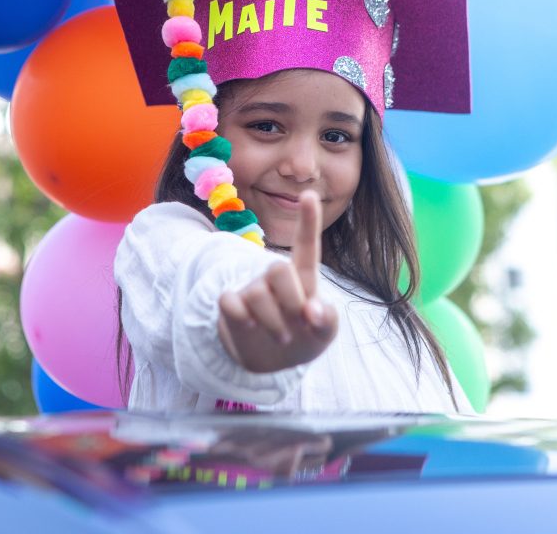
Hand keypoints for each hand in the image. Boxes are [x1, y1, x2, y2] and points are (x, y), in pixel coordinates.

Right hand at [216, 191, 338, 372]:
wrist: (274, 361)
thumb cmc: (304, 337)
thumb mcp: (324, 333)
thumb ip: (328, 320)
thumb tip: (312, 311)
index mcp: (303, 278)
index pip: (306, 246)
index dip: (308, 221)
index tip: (310, 195)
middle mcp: (275, 278)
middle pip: (278, 269)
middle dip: (289, 299)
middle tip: (297, 321)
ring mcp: (251, 290)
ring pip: (257, 293)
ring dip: (273, 322)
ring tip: (282, 336)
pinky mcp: (231, 306)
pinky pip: (229, 303)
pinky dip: (242, 319)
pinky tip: (250, 327)